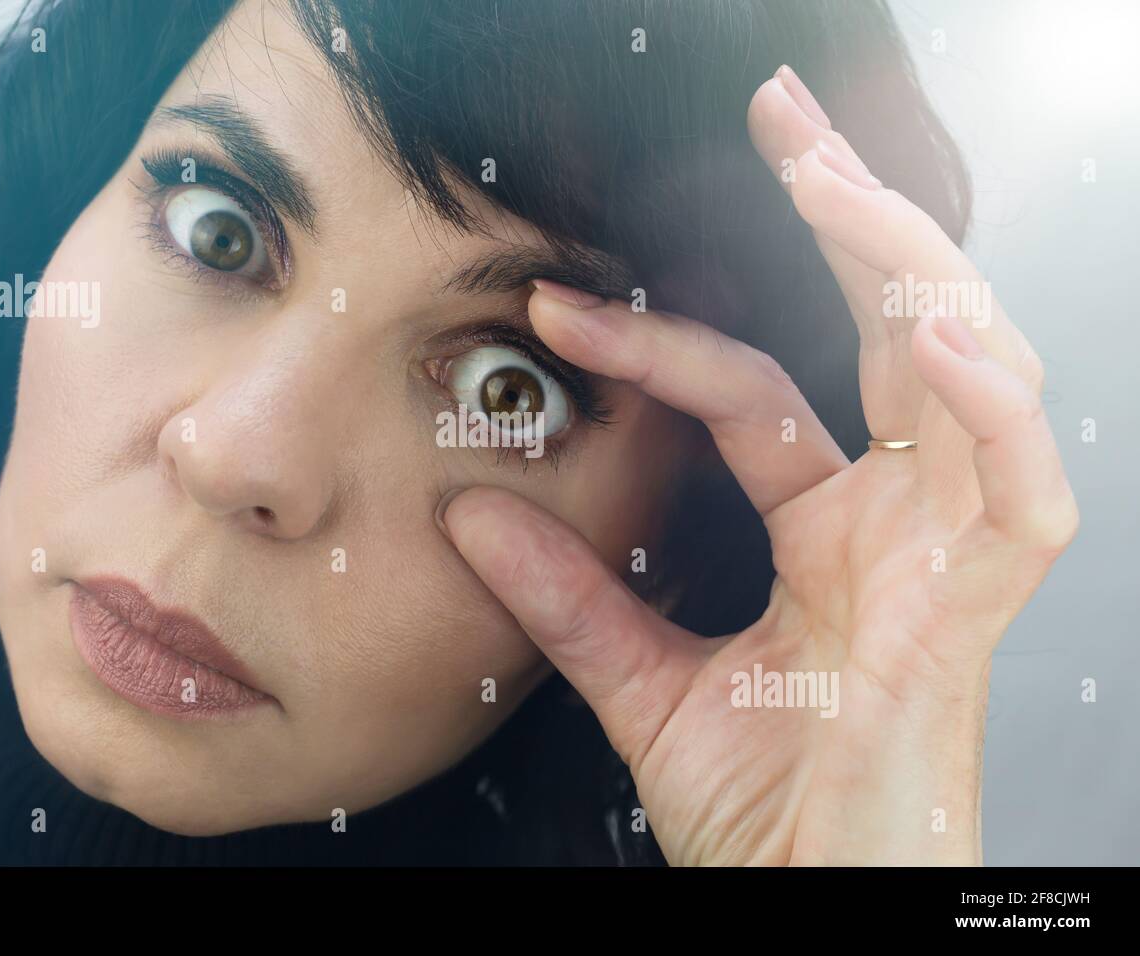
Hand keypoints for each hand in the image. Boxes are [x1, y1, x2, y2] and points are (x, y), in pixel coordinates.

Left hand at [436, 66, 1077, 864]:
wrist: (807, 904)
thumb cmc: (760, 808)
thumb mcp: (642, 684)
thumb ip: (570, 597)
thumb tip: (472, 511)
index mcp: (828, 531)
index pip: (753, 393)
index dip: (663, 340)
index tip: (559, 307)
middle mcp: (897, 524)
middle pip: (889, 336)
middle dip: (849, 217)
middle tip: (786, 121)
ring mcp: (945, 558)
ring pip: (967, 378)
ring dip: (909, 271)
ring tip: (836, 185)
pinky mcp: (978, 615)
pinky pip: (1019, 495)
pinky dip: (990, 413)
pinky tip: (933, 337)